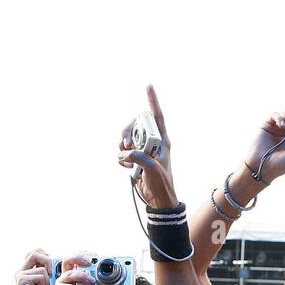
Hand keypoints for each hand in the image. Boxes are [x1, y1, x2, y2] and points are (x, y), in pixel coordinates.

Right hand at [118, 84, 176, 207]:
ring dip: (122, 147)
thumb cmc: (161, 183)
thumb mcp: (153, 169)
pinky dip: (121, 158)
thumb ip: (140, 157)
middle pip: (134, 125)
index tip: (149, 86)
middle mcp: (151, 142)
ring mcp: (142, 150)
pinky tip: (128, 167)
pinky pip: (122, 152)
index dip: (152, 101)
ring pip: (126, 138)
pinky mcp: (134, 158)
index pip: (157, 116)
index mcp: (162, 140)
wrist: (157, 198)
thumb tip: (126, 152)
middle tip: (125, 144)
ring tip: (128, 160)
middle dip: (126, 131)